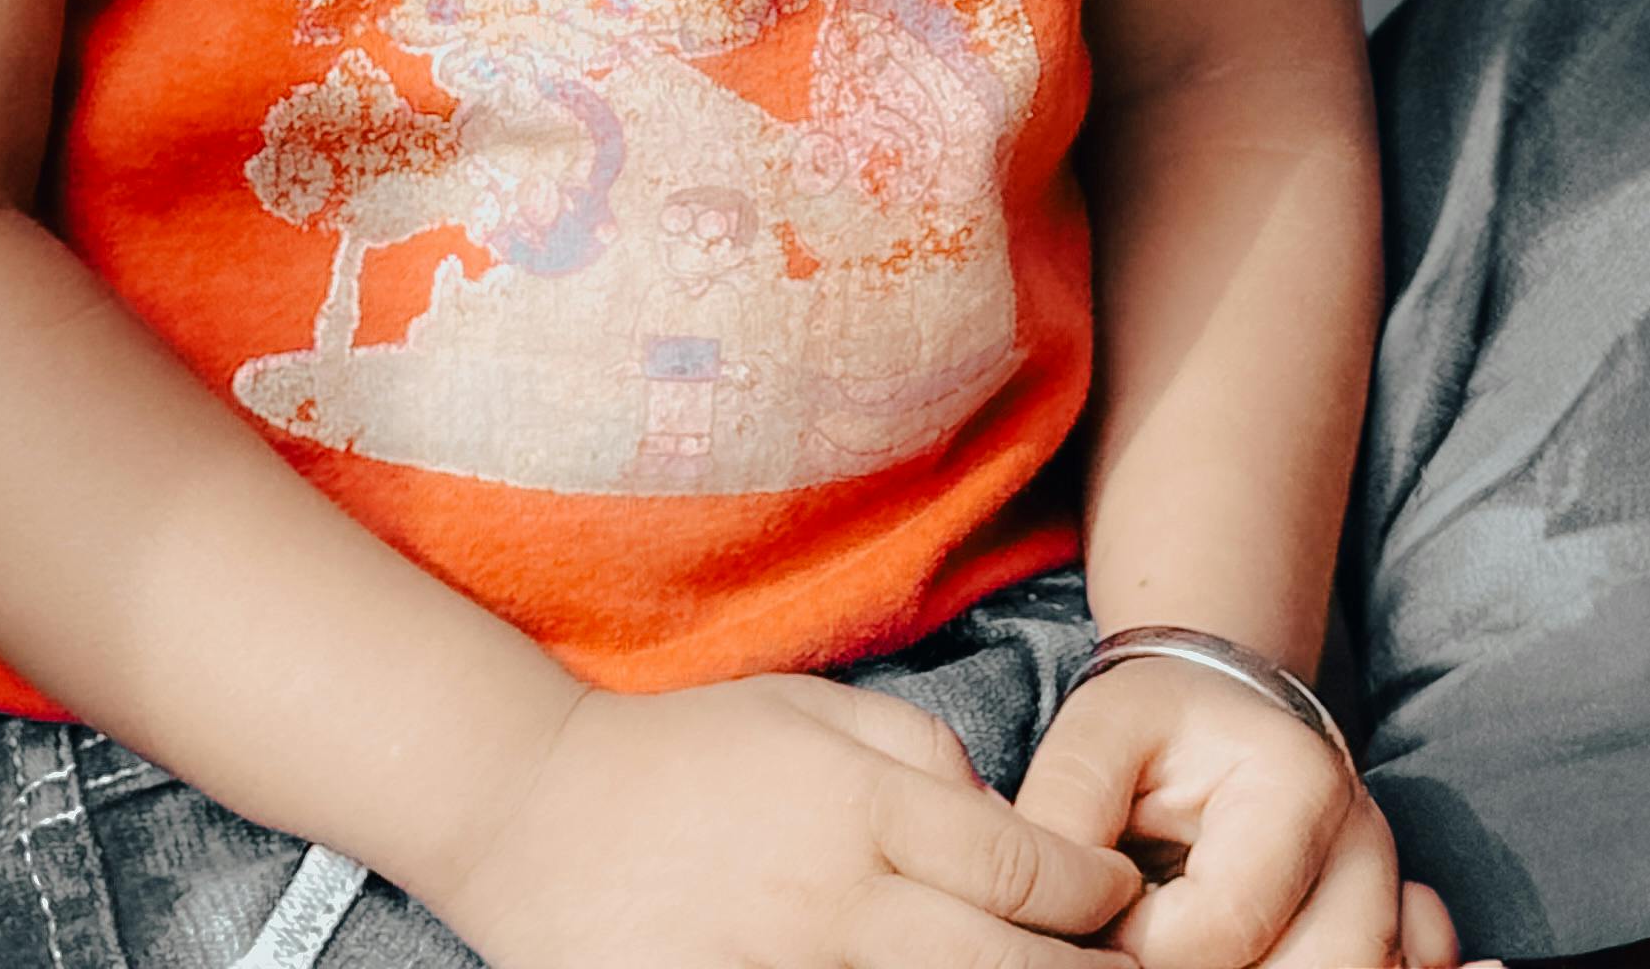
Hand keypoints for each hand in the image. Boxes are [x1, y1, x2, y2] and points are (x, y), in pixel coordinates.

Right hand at [438, 667, 1146, 968]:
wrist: (532, 813)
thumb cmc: (681, 752)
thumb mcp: (808, 706)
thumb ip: (918, 752)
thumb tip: (1000, 813)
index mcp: (863, 810)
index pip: (1022, 867)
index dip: (1092, 893)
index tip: (1117, 900)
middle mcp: (838, 901)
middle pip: (1003, 967)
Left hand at [1017, 658, 1487, 968]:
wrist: (1227, 714)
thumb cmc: (1159, 725)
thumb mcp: (1098, 732)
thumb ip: (1067, 812)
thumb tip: (1050, 919)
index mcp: (1300, 782)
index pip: (1222, 927)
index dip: (1138, 945)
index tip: (1100, 917)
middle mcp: (1366, 844)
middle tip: (1140, 940)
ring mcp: (1392, 895)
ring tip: (1188, 943)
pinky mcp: (1396, 930)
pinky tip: (1267, 954)